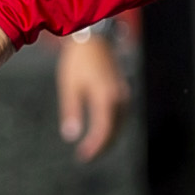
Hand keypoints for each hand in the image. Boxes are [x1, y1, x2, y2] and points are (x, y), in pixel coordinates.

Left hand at [54, 29, 127, 160]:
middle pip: (114, 131)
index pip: (103, 131)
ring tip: (93, 148)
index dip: (94, 147)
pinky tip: (101, 131)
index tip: (82, 156)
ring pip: (120, 125)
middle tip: (86, 156)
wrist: (94, 38)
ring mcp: (124, 94)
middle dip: (101, 146)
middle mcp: (119, 99)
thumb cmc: (78, 61)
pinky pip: (121, 116)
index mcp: (106, 98)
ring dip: (108, 138)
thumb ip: (71, 112)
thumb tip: (71, 136)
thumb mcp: (70, 86)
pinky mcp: (123, 91)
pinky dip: (112, 127)